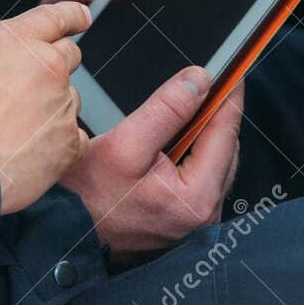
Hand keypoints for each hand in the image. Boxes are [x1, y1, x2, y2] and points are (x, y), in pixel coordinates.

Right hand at [0, 2, 90, 214]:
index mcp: (12, 39)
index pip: (57, 16)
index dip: (71, 15)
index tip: (80, 18)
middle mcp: (45, 67)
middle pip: (69, 55)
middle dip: (52, 66)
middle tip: (27, 86)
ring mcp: (61, 106)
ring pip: (69, 100)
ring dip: (50, 108)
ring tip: (14, 131)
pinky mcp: (68, 145)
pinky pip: (74, 138)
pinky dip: (58, 144)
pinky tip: (29, 153)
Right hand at [61, 68, 243, 265]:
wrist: (69, 234)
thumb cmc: (89, 197)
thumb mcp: (123, 144)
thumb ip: (165, 110)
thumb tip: (198, 81)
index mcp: (198, 197)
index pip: (225, 133)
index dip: (229, 96)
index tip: (234, 70)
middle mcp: (206, 214)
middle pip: (225, 148)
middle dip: (215, 113)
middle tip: (205, 82)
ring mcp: (198, 219)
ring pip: (214, 162)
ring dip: (204, 132)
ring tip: (185, 108)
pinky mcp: (186, 219)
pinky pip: (201, 176)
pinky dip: (193, 152)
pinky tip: (173, 140)